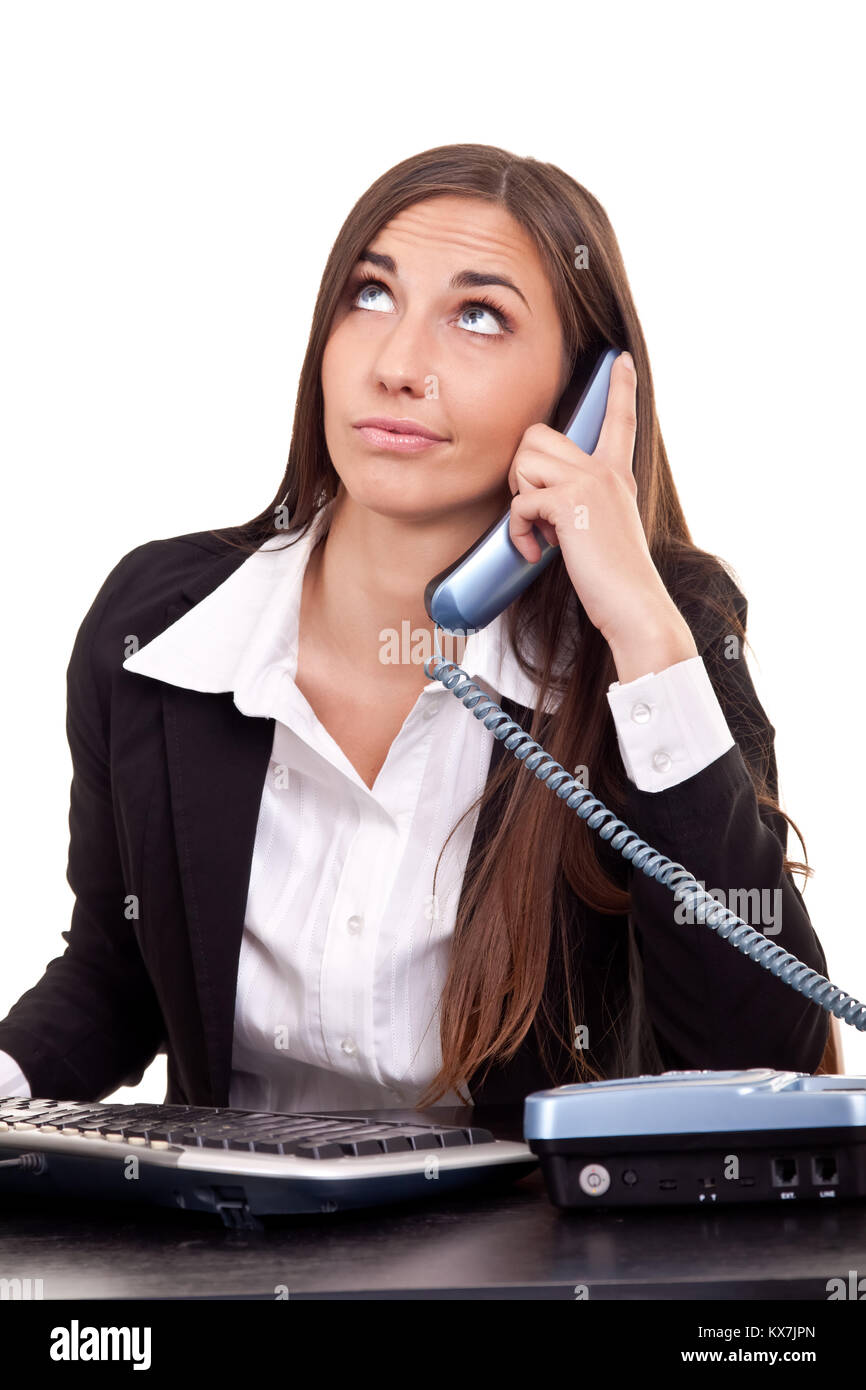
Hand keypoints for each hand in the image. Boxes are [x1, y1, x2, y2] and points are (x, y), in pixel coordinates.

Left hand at [506, 351, 688, 659]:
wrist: (634, 606)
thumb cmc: (614, 581)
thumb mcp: (604, 530)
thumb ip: (582, 506)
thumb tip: (543, 502)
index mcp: (618, 474)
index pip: (620, 419)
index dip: (620, 387)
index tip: (620, 360)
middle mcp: (606, 471)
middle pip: (537, 435)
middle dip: (520, 472)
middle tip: (534, 509)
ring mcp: (590, 483)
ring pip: (524, 461)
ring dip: (519, 499)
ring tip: (542, 533)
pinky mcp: (572, 504)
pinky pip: (521, 501)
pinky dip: (519, 530)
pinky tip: (537, 551)